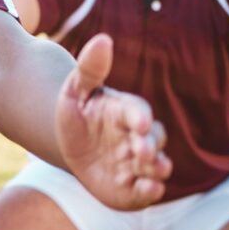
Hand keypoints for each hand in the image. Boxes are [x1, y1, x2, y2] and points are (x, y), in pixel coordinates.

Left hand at [55, 34, 171, 209]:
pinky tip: (148, 190)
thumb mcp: (75, 91)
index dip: (139, 116)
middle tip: (142, 150)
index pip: (137, 111)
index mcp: (125, 111)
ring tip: (153, 169)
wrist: (71, 147)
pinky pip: (146, 190)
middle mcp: (138, 136)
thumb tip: (102, 39)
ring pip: (155, 164)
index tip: (138, 122)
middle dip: (150, 144)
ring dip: (157, 167)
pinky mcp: (133, 186)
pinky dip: (150, 191)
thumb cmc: (77, 114)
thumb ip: (89, 69)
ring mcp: (138, 161)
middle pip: (152, 139)